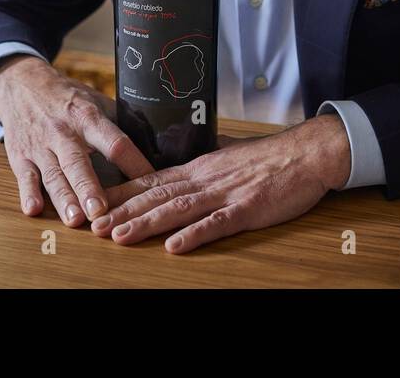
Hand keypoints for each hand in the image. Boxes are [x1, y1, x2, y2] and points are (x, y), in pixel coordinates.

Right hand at [0, 55, 154, 225]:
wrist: (22, 85)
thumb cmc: (68, 98)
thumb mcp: (97, 100)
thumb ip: (121, 122)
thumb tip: (156, 143)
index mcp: (89, 118)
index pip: (115, 142)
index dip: (133, 162)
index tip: (149, 182)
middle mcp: (64, 132)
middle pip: (78, 162)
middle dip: (89, 188)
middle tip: (100, 211)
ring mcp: (41, 145)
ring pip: (53, 174)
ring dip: (64, 198)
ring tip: (75, 220)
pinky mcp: (20, 156)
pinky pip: (25, 177)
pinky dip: (28, 193)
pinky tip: (34, 210)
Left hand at [90, 113, 351, 252]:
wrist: (306, 153)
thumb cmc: (271, 158)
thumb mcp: (230, 156)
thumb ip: (206, 163)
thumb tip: (186, 165)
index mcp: (200, 167)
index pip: (154, 179)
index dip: (124, 193)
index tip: (98, 203)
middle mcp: (205, 179)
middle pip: (157, 195)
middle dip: (123, 211)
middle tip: (93, 226)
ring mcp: (225, 193)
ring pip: (177, 209)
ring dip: (146, 224)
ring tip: (119, 237)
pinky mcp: (246, 208)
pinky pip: (216, 223)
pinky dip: (194, 234)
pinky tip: (175, 245)